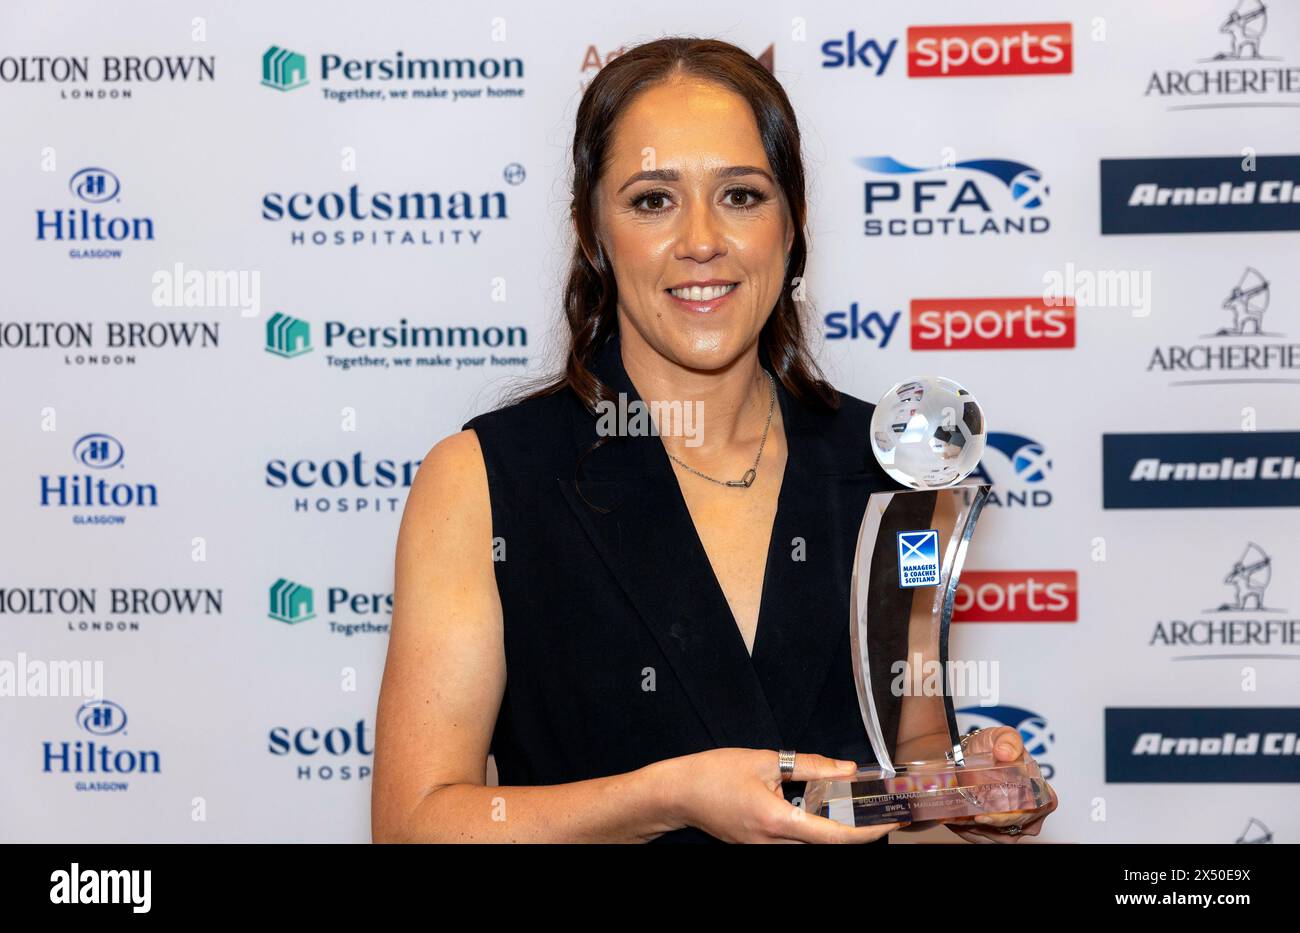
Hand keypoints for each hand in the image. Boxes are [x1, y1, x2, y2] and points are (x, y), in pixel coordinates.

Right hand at [668, 748, 900, 843]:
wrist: (676, 794)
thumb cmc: (712, 774)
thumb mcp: (765, 761)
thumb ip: (810, 766)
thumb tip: (847, 769)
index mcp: (777, 822)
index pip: (835, 837)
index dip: (867, 832)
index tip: (889, 821)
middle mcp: (772, 844)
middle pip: (826, 844)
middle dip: (855, 829)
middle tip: (876, 808)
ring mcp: (763, 850)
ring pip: (809, 843)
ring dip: (833, 829)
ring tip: (851, 806)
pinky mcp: (757, 847)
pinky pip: (793, 840)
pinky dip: (811, 827)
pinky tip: (816, 806)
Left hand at [946, 726, 1056, 843]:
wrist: (973, 754)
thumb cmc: (992, 746)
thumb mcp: (1001, 735)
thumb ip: (1008, 740)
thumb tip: (1005, 752)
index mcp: (1041, 792)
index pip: (1030, 813)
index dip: (1007, 818)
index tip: (983, 815)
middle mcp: (1031, 813)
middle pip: (1011, 830)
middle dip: (986, 825)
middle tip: (964, 816)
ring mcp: (1014, 825)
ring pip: (996, 837)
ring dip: (975, 829)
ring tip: (958, 816)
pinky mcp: (997, 830)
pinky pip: (983, 837)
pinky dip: (968, 831)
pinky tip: (957, 819)